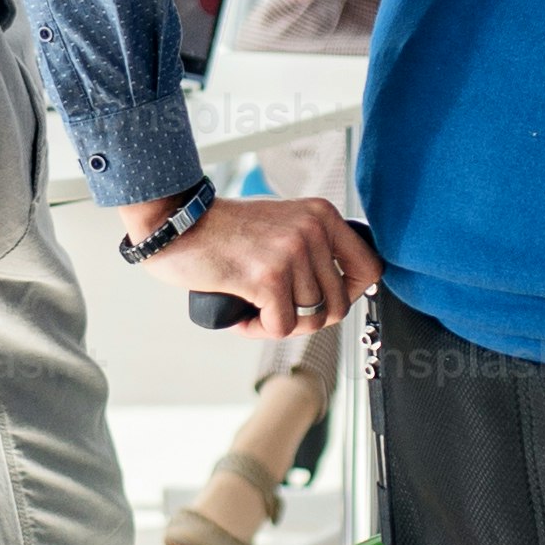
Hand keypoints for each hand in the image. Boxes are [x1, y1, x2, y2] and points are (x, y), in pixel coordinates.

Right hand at [133, 189, 376, 341]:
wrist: (176, 224)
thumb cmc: (221, 228)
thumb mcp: (280, 222)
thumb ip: (310, 244)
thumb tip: (337, 287)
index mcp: (321, 215)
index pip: (368, 267)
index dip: (351, 294)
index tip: (327, 300)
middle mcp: (312, 230)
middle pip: (337, 304)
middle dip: (307, 318)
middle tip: (277, 311)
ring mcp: (291, 253)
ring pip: (309, 320)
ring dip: (279, 324)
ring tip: (254, 310)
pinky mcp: (268, 278)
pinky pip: (280, 327)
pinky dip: (258, 329)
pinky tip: (241, 316)